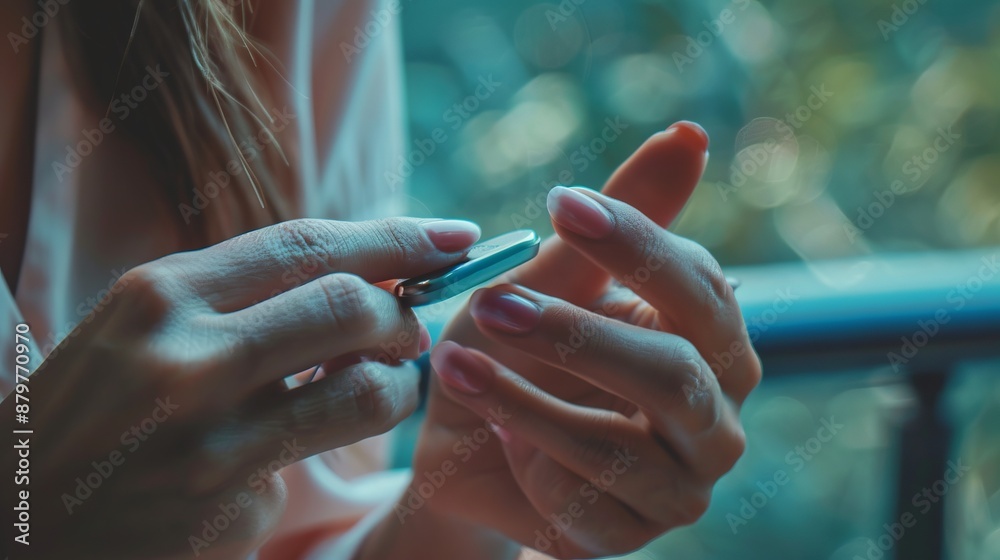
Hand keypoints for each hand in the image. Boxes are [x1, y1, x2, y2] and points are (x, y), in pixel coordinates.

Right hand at [1, 217, 480, 559]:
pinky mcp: (226, 500)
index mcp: (160, 293)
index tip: (455, 238)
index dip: (397, 237)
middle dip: (405, 316)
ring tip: (386, 387)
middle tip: (413, 330)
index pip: (308, 244)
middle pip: (351, 305)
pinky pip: (316, 459)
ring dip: (398, 386)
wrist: (18, 515)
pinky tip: (299, 448)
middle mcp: (184, 355)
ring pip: (364, 388)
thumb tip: (367, 273)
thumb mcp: (144, 328)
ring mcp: (207, 435)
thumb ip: (242, 296)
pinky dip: (330, 447)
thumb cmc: (95, 409)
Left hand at [407, 123, 760, 558]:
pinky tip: (491, 441)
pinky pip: (589, 505)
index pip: (699, 283)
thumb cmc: (519, 353)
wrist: (468, 449)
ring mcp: (681, 481)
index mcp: (707, 338)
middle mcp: (714, 411)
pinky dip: (527, 464)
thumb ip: (617, 223)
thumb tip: (689, 134)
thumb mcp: (551, 282)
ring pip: (624, 444)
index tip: (560, 201)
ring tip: (456, 364)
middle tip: (492, 304)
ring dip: (527, 402)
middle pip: (677, 369)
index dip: (636, 242)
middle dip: (576, 334)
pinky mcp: (634, 534)